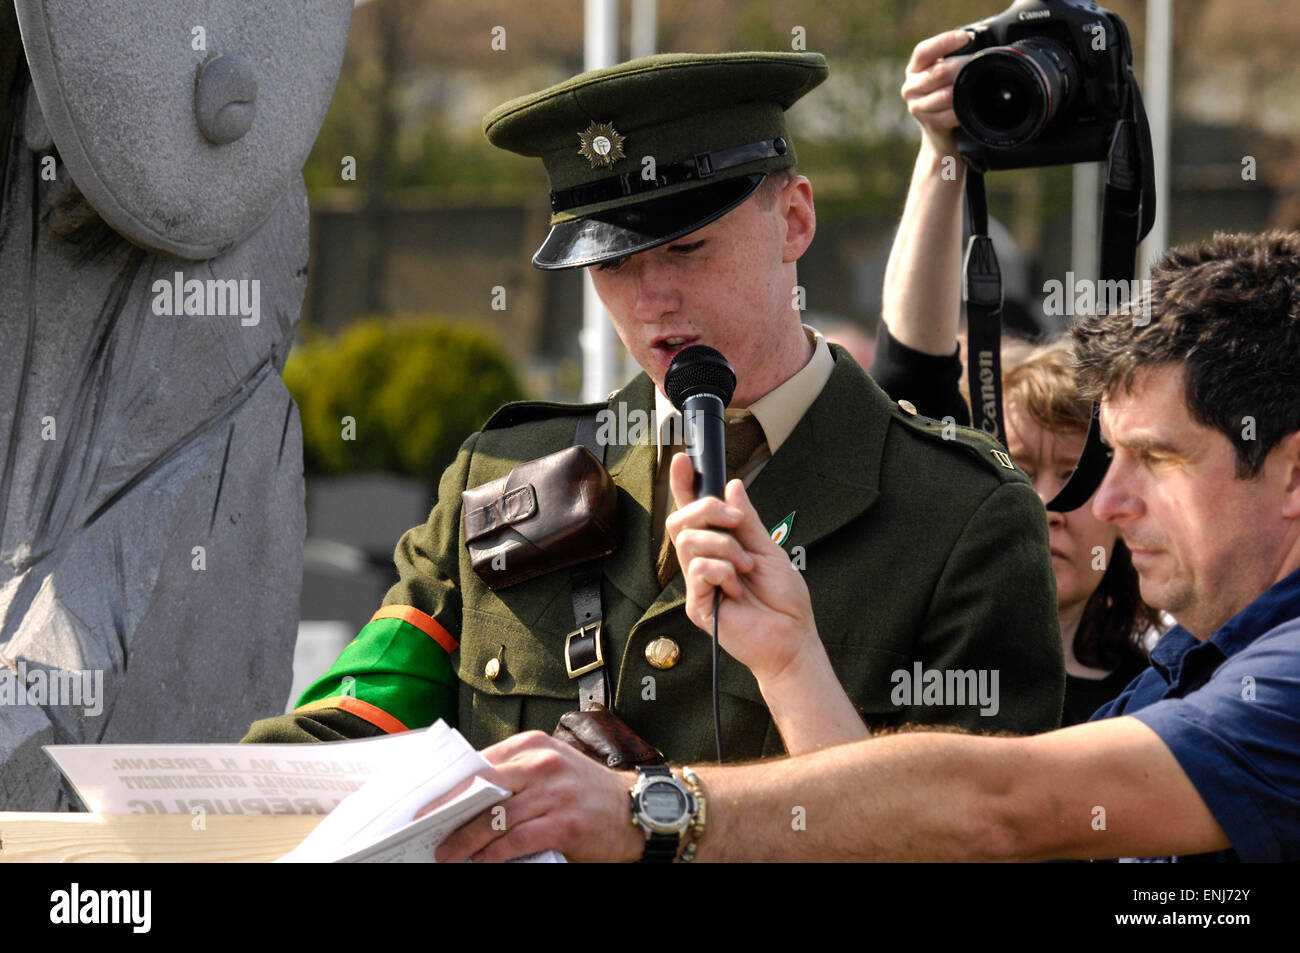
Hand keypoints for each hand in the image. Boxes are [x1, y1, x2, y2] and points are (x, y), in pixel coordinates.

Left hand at [430, 731, 643, 862]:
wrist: (638, 809)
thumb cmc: (587, 792)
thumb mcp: (552, 768)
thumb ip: (515, 776)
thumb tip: (465, 798)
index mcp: (534, 745)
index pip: (481, 763)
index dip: (451, 785)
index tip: (427, 802)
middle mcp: (543, 764)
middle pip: (482, 788)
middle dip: (448, 810)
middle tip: (423, 828)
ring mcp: (554, 793)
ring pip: (496, 818)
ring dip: (465, 840)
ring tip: (446, 853)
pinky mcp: (565, 824)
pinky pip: (517, 841)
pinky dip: (494, 855)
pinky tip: (480, 862)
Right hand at [665, 452, 818, 685]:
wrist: (793, 638)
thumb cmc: (784, 600)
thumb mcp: (769, 549)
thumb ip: (747, 520)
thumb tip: (732, 487)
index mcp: (719, 548)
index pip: (693, 513)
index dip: (684, 485)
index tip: (682, 459)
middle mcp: (703, 564)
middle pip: (680, 521)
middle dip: (706, 510)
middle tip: (735, 520)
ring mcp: (698, 584)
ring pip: (689, 542)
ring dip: (725, 546)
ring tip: (746, 566)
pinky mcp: (698, 605)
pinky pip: (700, 569)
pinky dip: (725, 572)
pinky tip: (738, 590)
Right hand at [902, 29, 974, 157]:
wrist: (941, 134)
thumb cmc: (947, 96)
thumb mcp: (944, 74)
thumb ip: (951, 58)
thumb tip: (980, 39)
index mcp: (914, 69)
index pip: (924, 51)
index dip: (944, 42)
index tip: (966, 38)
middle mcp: (911, 88)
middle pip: (939, 72)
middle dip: (964, 66)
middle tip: (982, 62)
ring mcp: (917, 107)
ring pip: (947, 94)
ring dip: (965, 89)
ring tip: (981, 83)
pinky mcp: (929, 124)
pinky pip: (951, 114)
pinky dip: (964, 109)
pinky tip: (972, 105)